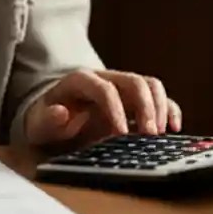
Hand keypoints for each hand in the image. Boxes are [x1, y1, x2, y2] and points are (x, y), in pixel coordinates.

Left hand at [24, 69, 181, 148]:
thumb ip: (47, 120)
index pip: (104, 89)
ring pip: (150, 85)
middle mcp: (105, 79)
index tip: (120, 134)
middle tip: (150, 135)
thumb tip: (60, 113)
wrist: (53, 118)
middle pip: (134, 82)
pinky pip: (158, 98)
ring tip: (160, 134)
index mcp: (80, 81)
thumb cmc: (46, 121)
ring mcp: (122, 88)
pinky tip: (174, 128)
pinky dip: (170, 110)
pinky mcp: (134, 100)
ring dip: (160, 107)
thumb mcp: (38, 124)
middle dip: (145, 107)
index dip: (115, 110)